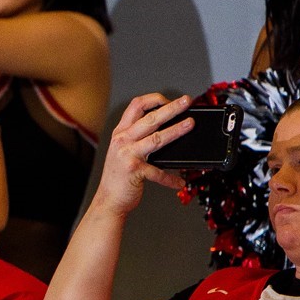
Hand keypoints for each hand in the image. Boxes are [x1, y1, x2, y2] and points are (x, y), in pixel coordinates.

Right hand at [92, 94, 193, 215]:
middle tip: (186, 102)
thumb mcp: (123, 151)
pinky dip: (171, 178)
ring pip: (157, 138)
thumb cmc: (118, 176)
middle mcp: (122, 140)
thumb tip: (165, 131)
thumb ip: (138, 139)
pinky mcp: (135, 170)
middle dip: (171, 108)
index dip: (153, 99)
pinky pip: (158, 172)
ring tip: (190, 124)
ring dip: (176, 130)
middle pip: (150, 118)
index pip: (136, 106)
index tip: (168, 99)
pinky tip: (180, 181)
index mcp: (120, 133)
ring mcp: (128, 154)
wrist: (109, 199)